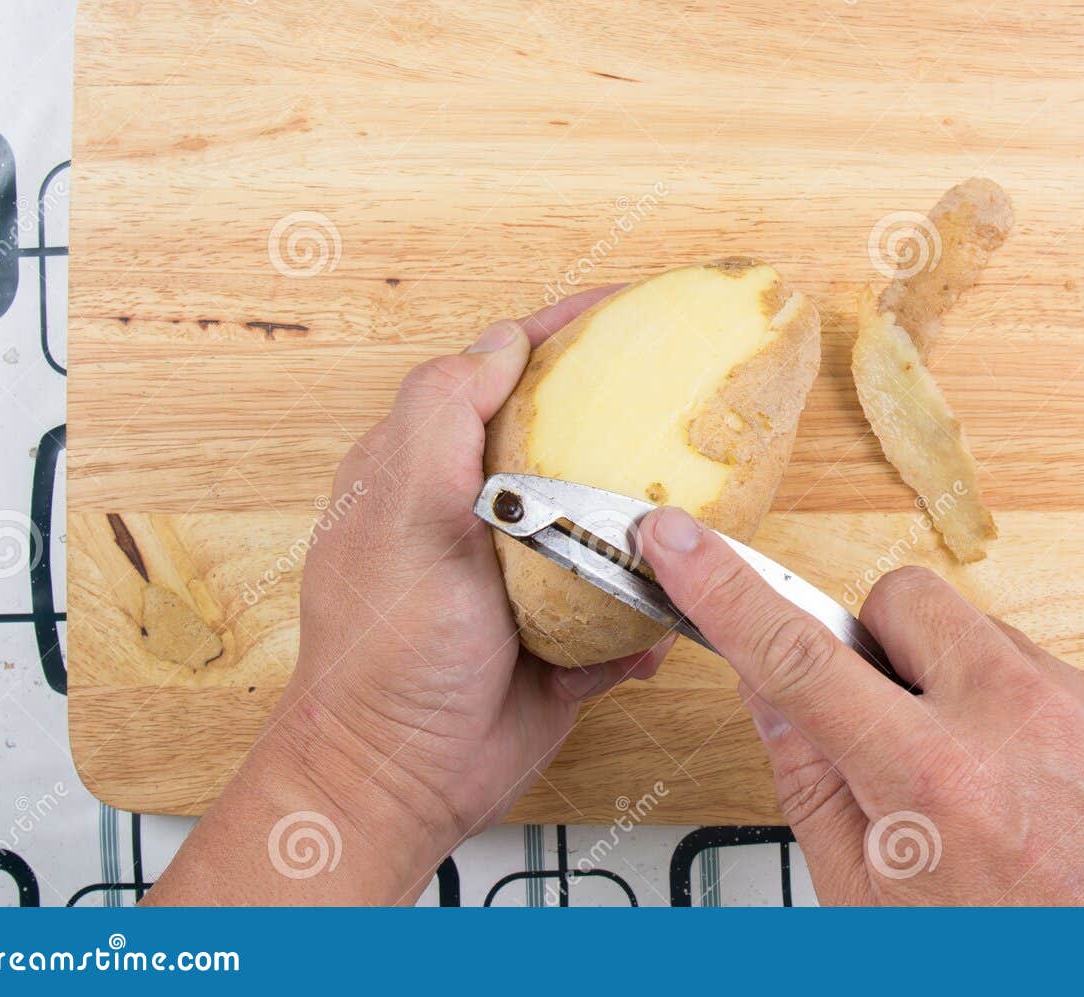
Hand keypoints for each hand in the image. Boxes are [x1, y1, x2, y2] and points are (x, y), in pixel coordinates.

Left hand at [146, 288, 670, 905]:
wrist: (402, 779)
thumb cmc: (388, 648)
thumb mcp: (404, 515)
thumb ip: (441, 416)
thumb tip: (503, 340)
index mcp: (435, 469)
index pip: (506, 373)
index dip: (565, 331)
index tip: (633, 306)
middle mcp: (485, 512)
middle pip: (573, 441)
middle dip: (632, 426)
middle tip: (695, 407)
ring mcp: (528, 575)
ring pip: (613, 527)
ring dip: (651, 535)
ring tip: (693, 527)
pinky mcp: (565, 637)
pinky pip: (626, 611)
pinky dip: (644, 623)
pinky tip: (649, 635)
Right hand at [638, 506, 1083, 905]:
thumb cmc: (1002, 964)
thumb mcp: (870, 900)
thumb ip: (809, 780)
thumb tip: (767, 685)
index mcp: (935, 783)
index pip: (800, 658)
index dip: (727, 591)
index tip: (680, 542)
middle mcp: (1019, 727)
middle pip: (903, 600)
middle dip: (881, 650)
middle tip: (889, 724)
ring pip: (984, 635)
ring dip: (960, 688)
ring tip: (981, 780)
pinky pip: (1054, 672)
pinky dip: (1029, 718)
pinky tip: (1039, 791)